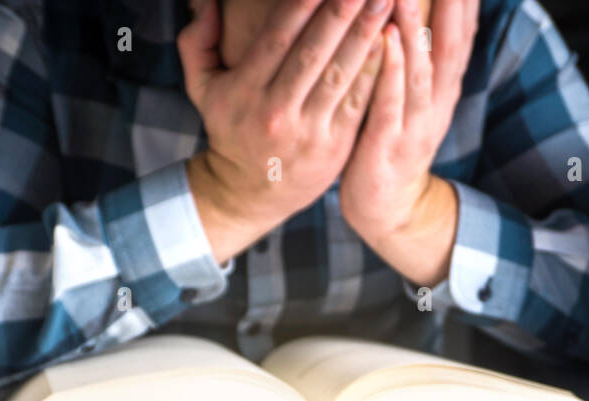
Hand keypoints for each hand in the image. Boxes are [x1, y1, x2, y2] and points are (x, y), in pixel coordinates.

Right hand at [179, 0, 393, 262]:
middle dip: (341, 13)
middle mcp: (276, 111)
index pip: (277, 38)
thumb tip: (206, 1)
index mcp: (245, 90)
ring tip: (386, 1)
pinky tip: (391, 41)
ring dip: (366, 35)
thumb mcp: (202, 88)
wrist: (249, 194)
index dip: (301, 6)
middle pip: (313, 53)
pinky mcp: (335, 146)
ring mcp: (308, 131)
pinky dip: (374, 72)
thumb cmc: (231, 129)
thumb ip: (197, 42)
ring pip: (340, 75)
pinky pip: (357, 103)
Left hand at [339, 0, 476, 285]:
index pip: (461, 31)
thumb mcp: (412, 94)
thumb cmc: (389, 139)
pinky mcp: (389, 143)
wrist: (385, 206)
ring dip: (416, 26)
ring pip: (421, 67)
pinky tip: (385, 39)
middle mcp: (437, 100)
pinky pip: (392, 101)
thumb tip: (417, 14)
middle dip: (450, 3)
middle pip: (450, 41)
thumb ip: (419, 55)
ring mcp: (416, 122)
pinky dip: (391, 69)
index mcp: (443, 85)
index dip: (465, 0)